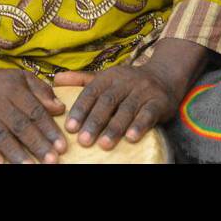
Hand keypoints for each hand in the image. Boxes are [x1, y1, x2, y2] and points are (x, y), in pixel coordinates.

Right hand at [0, 66, 66, 163]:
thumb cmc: (0, 84)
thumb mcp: (22, 78)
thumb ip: (42, 91)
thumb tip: (60, 108)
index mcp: (15, 90)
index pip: (35, 112)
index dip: (49, 129)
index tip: (62, 146)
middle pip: (20, 126)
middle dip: (37, 144)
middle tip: (52, 160)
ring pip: (1, 137)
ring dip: (16, 154)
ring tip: (30, 167)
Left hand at [53, 64, 178, 149]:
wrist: (164, 76)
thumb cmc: (127, 83)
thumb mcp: (105, 78)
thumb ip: (81, 80)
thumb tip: (55, 79)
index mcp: (109, 76)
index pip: (91, 92)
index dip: (80, 109)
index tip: (69, 128)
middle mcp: (125, 81)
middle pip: (107, 101)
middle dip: (94, 122)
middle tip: (83, 141)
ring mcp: (143, 91)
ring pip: (127, 109)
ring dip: (115, 127)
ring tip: (103, 144)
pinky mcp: (159, 101)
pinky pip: (148, 113)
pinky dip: (139, 125)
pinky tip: (131, 138)